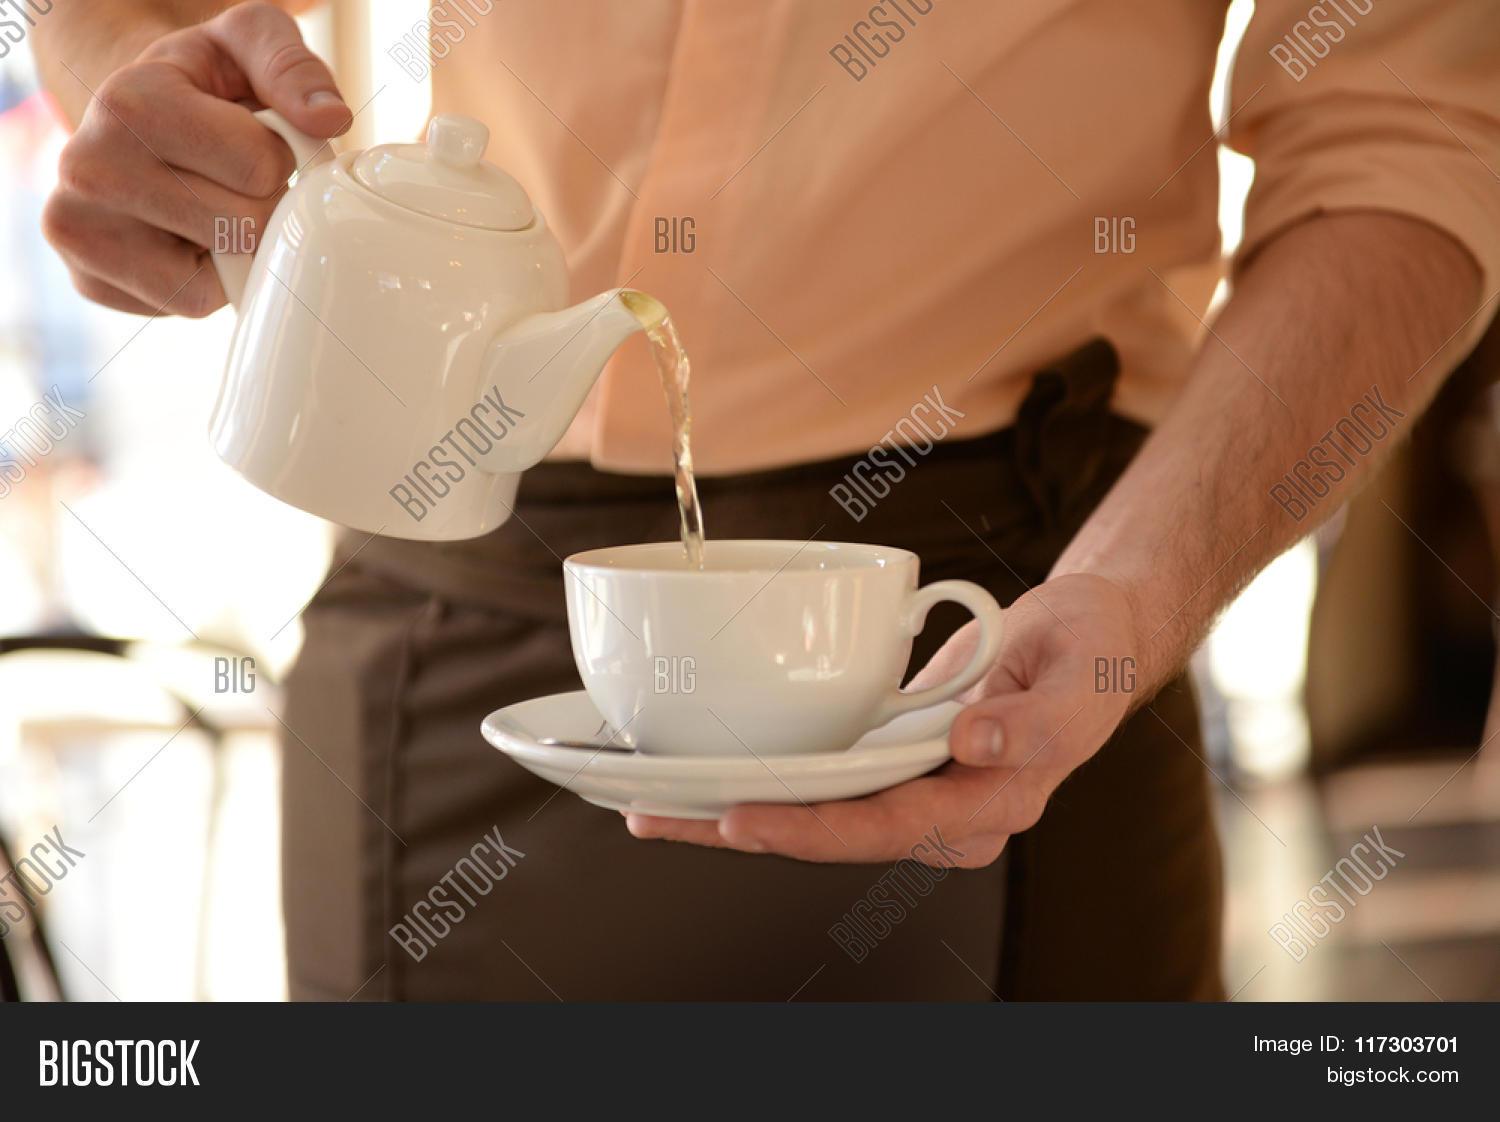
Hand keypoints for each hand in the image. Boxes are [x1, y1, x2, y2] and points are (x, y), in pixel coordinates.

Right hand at [42, 1, 351, 316]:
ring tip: (204, 203)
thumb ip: (294, 68)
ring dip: (233, 248)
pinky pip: (190, 304)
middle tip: (228, 178)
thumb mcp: (247, 44)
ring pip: (216, 277)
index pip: (259, 167)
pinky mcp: (88, 281)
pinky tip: (182, 237)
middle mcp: (86, 166)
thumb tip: (331, 120)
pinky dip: (205, 280)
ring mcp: (78, 229)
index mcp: (127, 101)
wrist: (135, 117)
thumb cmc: (201, 84)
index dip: (277, 159)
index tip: (249, 138)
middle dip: (259, 206)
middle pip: (243, 227)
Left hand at [625, 573, 1144, 866]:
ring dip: (733, 811)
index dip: (810, 830)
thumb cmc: (1090, 659)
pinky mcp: (893, 761)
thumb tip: (973, 743)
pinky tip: (707, 770)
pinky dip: (765, 776)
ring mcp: (913, 790)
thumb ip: (1037, 722)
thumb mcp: (1082, 682)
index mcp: (988, 808)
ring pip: (814, 812)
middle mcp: (940, 814)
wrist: (1089, 642)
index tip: (742, 818)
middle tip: (657, 816)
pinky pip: (821, 779)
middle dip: (742, 831)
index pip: (886, 830)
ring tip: (652, 804)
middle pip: (829, 834)